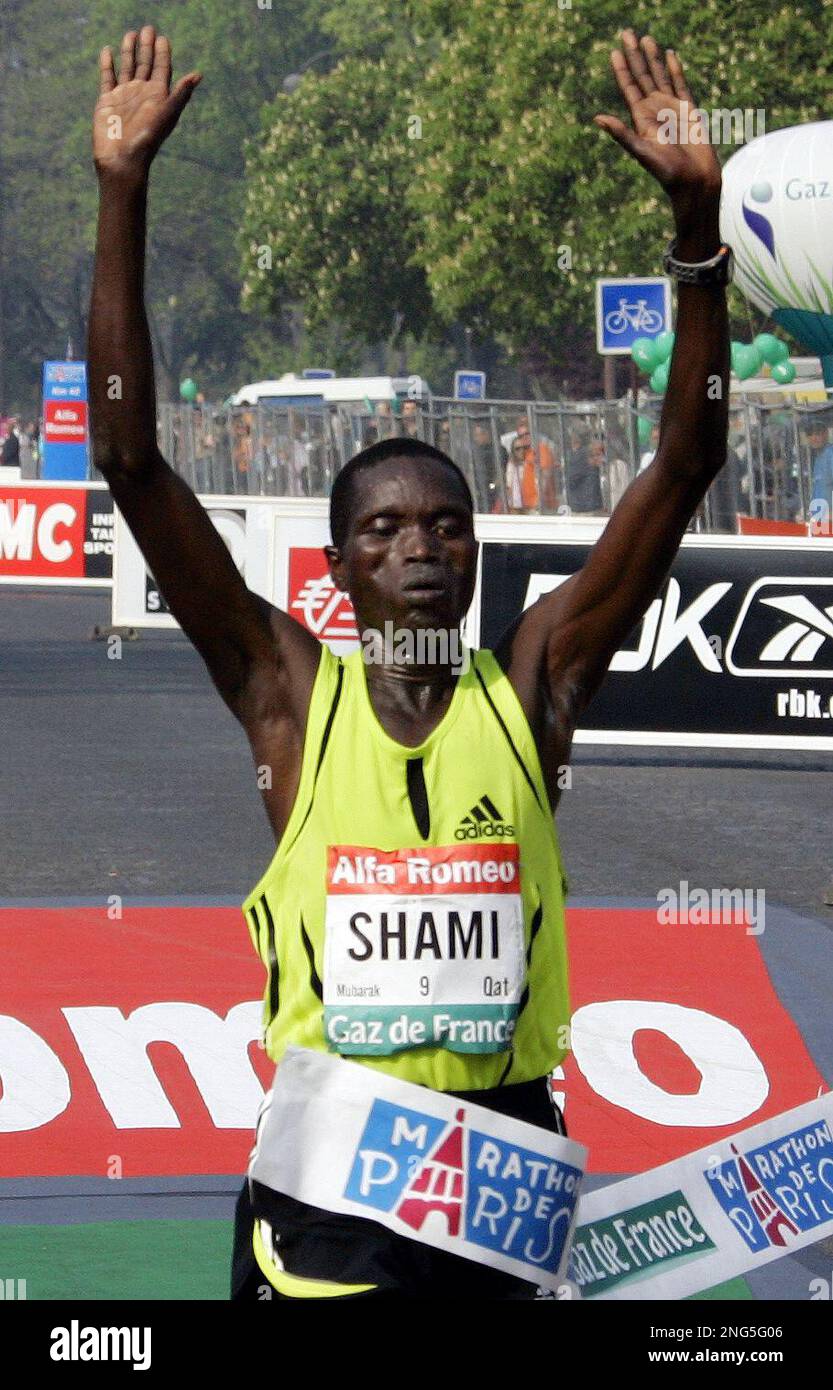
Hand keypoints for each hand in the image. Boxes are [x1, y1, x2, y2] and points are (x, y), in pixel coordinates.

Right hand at [93, 25, 200, 177]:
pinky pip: (108, 77)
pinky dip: (108, 64)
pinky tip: (108, 50)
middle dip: (147, 47)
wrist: (122, 158)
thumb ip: (180, 93)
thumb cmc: (147, 139)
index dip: (163, 53)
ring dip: (129, 51)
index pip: (162, 69)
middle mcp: (142, 94)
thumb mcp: (166, 113)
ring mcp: (125, 96)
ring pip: (128, 68)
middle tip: (148, 28)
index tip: (163, 37)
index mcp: (158, 96)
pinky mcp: (108, 100)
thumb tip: (198, 74)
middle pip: (146, 64)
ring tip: (130, 34)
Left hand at [595, 31, 720, 218]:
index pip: (629, 88)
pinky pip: (680, 84)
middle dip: (634, 55)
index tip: (614, 50)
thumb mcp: (642, 153)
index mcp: (641, 119)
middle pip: (642, 77)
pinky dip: (675, 69)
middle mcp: (654, 111)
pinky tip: (670, 55)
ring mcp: (671, 109)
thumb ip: (621, 134)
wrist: (695, 182)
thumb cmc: (668, 173)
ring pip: (660, 77)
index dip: (621, 69)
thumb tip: (597, 118)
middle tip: (627, 32)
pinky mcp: (689, 111)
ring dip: (653, 58)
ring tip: (645, 38)